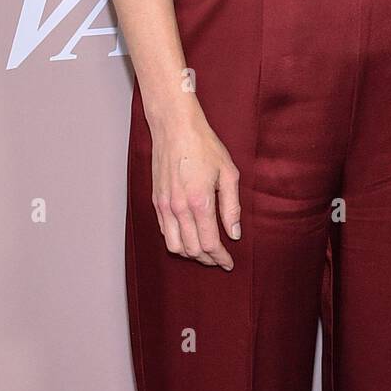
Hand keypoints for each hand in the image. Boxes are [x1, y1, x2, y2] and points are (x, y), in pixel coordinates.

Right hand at [149, 107, 241, 269]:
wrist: (175, 128)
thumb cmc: (204, 146)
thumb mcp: (228, 173)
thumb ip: (232, 207)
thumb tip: (234, 233)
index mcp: (199, 202)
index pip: (209, 243)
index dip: (220, 257)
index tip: (229, 263)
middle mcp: (178, 208)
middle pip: (191, 249)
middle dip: (207, 259)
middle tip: (220, 258)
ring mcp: (164, 206)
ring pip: (174, 245)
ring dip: (190, 254)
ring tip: (205, 252)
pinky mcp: (155, 201)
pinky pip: (164, 232)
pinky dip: (176, 241)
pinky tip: (188, 237)